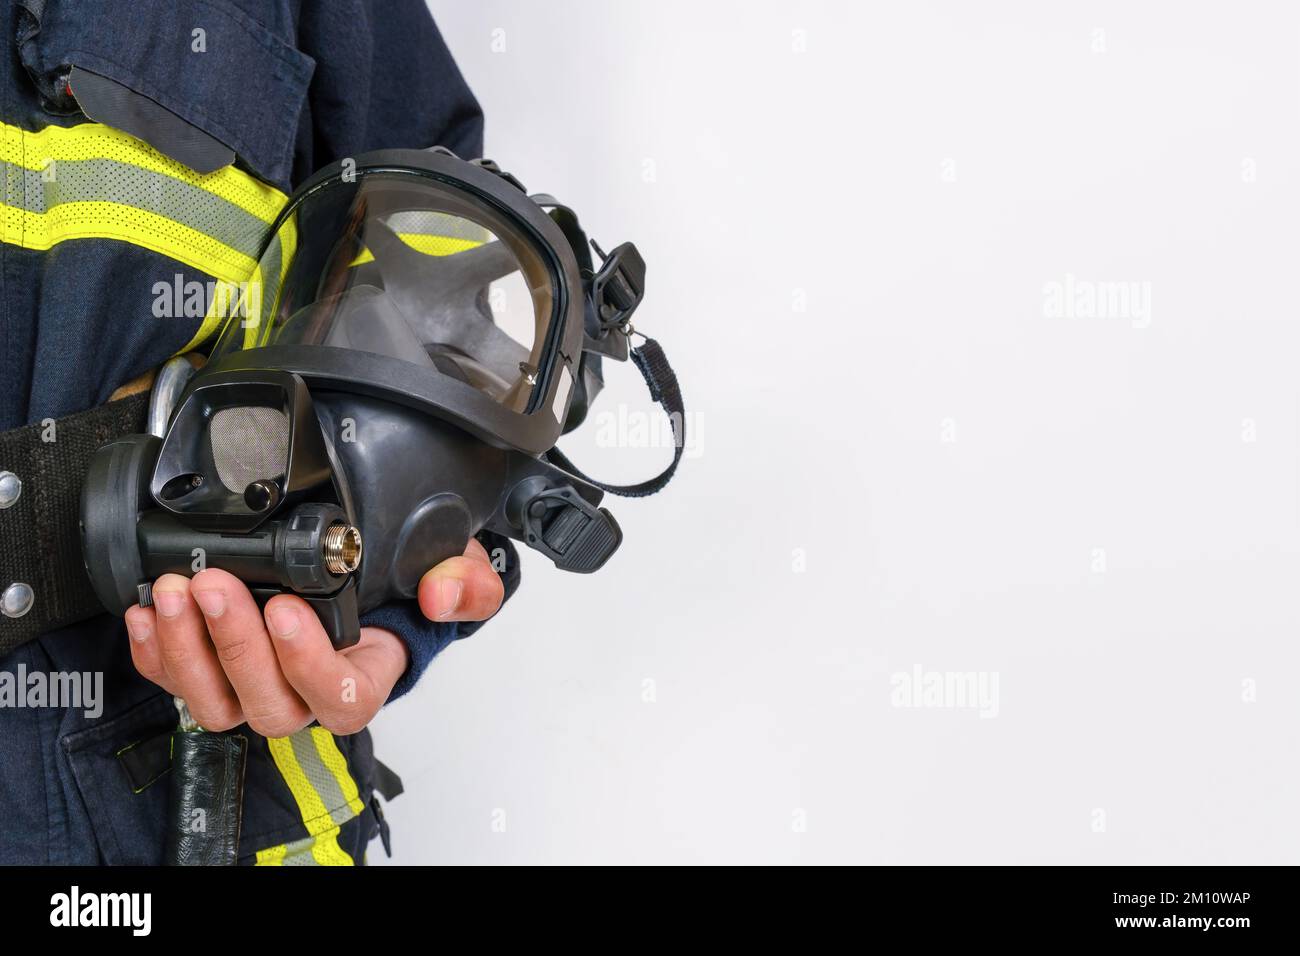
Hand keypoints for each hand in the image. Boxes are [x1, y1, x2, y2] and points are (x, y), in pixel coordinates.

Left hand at [123, 538, 504, 735]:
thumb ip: (469, 582)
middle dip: (234, 644)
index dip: (307, 661)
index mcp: (366, 678)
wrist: (370, 583)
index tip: (286, 609)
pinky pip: (176, 681)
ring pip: (215, 702)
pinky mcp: (214, 674)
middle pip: (267, 702)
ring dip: (188, 649)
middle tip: (217, 586)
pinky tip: (150, 609)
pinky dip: (156, 650)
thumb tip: (443, 595)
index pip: (341, 697)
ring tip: (176, 591)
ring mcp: (257, 689)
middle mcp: (306, 696)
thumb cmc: (408, 586)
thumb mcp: (460, 571)